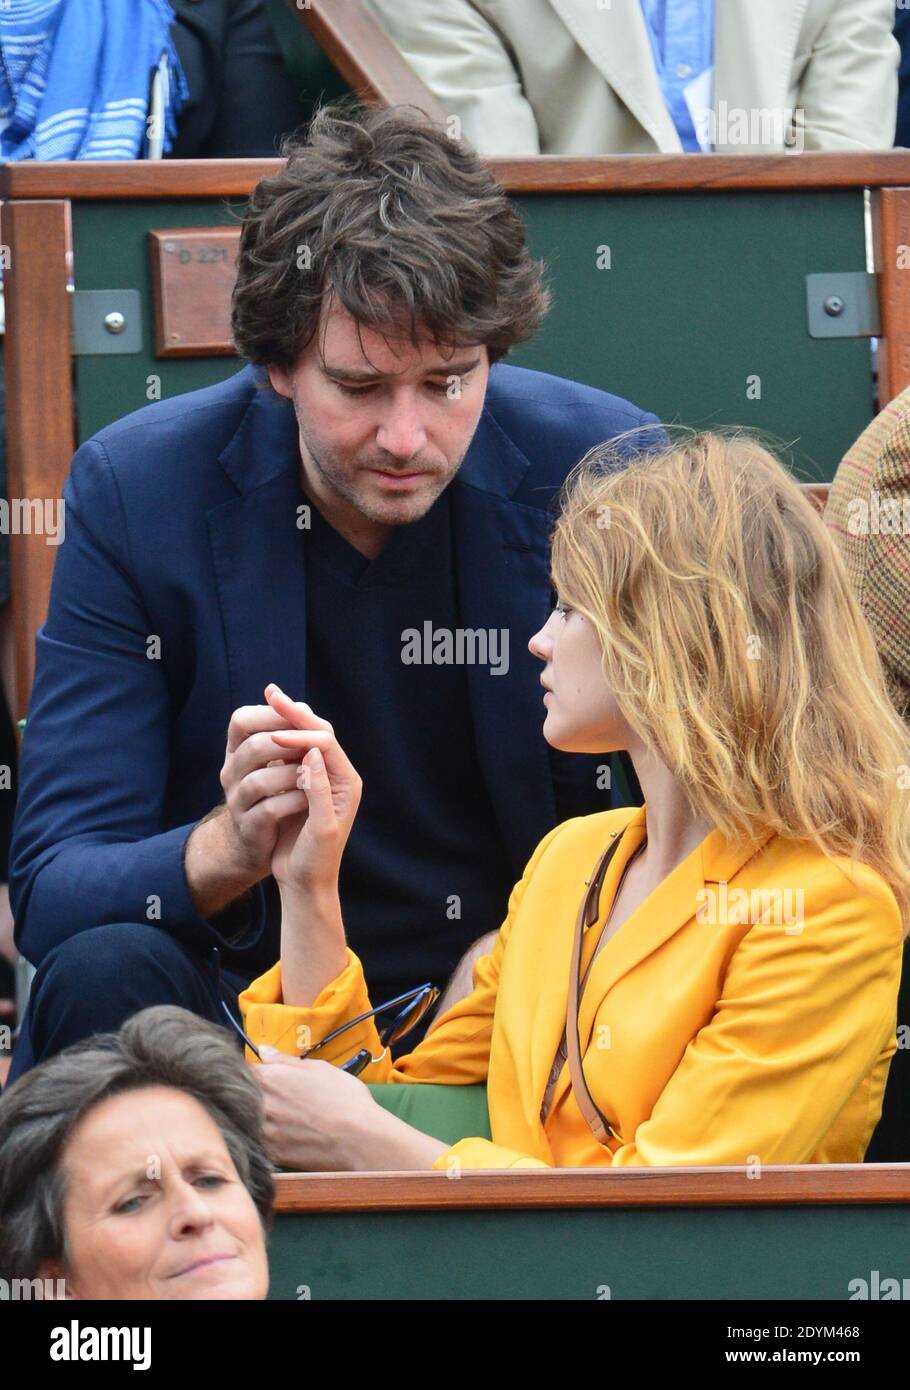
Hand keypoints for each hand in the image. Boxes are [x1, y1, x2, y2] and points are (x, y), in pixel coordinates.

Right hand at [215, 684, 318, 880]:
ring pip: (260, 780)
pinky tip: (309, 800)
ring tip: (314, 776)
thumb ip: (290, 734)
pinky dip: (294, 801)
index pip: (241, 719)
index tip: (301, 715)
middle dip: (291, 745)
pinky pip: (269, 810)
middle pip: (255, 747)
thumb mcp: (281, 761)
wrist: (266, 844)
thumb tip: (302, 706)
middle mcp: (230, 773)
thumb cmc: (280, 792)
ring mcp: (236, 802)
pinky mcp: (249, 827)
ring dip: (295, 775)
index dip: (272, 713)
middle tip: (314, 749)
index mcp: (236, 751)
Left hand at [254, 1049, 381, 1170]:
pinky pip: (259, 1141)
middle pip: (243, 1094)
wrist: (359, 1139)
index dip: (256, 1071)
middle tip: (279, 1097)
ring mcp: (264, 1131)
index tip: (266, 1075)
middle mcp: (261, 1103)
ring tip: (285, 1118)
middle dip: (254, 1093)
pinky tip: (286, 1135)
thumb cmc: (344, 1099)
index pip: (244, 1069)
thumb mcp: (319, 1069)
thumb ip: (285, 1060)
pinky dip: (266, 1137)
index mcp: (270, 1077)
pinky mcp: (271, 1153)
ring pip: (248, 1119)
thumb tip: (263, 1051)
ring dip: (258, 1116)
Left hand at [265, 690, 361, 894]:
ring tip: (275, 731)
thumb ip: (289, 764)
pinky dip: (311, 771)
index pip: (317, 730)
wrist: (301, 878)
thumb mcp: (288, 790)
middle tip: (273, 696)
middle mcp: (344, 781)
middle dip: (297, 715)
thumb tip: (275, 731)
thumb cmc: (294, 834)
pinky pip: (322, 790)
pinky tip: (294, 758)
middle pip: (325, 735)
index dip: (294, 710)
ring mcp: (340, 800)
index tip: (271, 692)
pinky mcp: (330, 822)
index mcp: (334, 771)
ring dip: (301, 740)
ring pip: (328, 755)